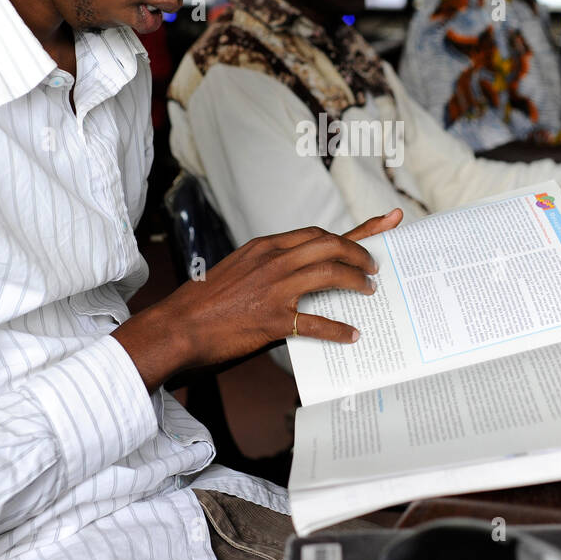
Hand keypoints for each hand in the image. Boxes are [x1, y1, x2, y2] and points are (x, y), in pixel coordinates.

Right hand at [116, 209, 403, 389]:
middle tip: (374, 268)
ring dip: (357, 282)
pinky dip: (338, 329)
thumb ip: (270, 265)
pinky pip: (316, 322)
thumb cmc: (206, 301)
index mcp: (266, 247)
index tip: (382, 225)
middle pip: (331, 246)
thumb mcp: (239, 269)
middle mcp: (273, 261)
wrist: (178, 327)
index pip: (317, 233)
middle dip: (361, 253)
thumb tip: (300, 271)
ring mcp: (274, 289)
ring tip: (369, 291)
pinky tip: (350, 335)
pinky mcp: (272, 320)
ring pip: (330, 274)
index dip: (352, 232)